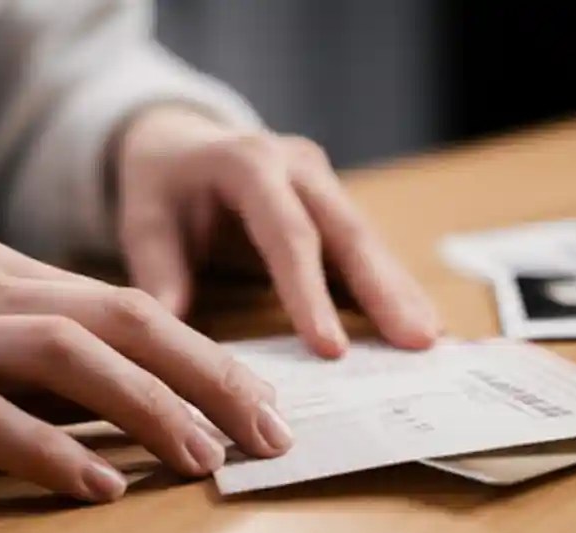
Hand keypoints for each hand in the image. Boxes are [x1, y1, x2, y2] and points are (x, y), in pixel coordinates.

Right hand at [0, 237, 292, 501]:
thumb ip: (27, 356)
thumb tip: (126, 405)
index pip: (127, 304)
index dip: (205, 356)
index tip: (261, 405)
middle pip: (120, 319)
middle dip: (208, 376)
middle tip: (269, 434)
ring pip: (66, 356)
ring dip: (150, 408)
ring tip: (207, 458)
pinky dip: (49, 451)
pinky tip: (99, 487)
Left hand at [115, 107, 441, 357]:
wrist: (180, 142)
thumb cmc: (163, 186)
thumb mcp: (145, 220)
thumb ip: (159, 273)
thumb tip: (171, 334)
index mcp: (250, 163)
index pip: (289, 234)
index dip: (310, 292)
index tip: (331, 348)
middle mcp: (298, 166)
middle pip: (348, 232)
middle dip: (385, 291)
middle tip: (418, 341)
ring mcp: (324, 183)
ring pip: (369, 242)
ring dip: (401, 293)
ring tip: (430, 341)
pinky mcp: (336, 206)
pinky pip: (368, 250)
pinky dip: (393, 288)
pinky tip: (421, 323)